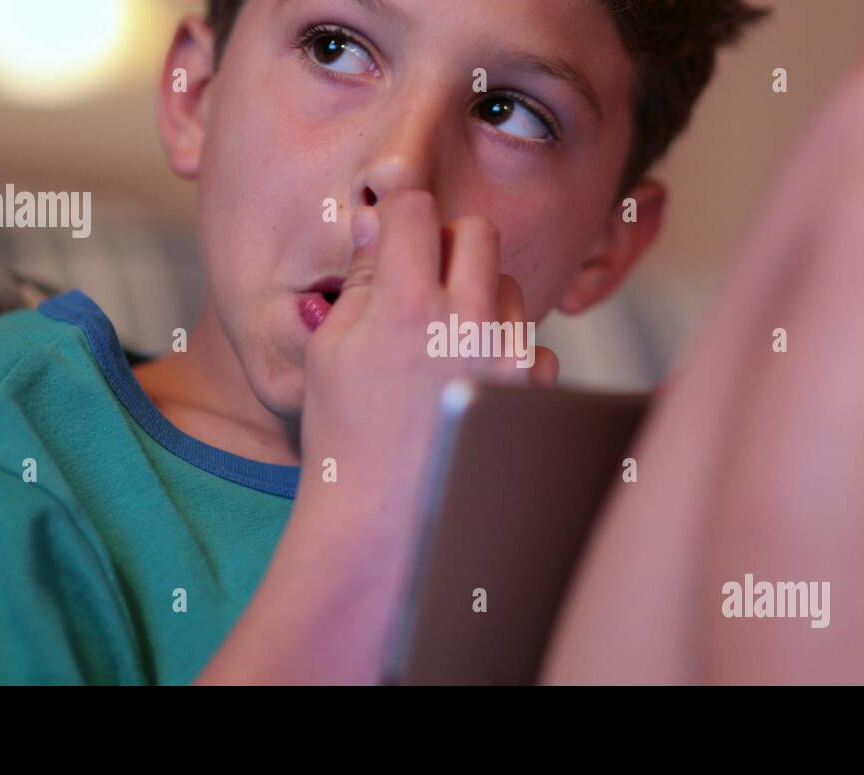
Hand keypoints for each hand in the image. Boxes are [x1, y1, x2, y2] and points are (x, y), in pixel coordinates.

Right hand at [299, 189, 557, 501]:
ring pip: (508, 285)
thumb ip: (361, 278)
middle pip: (477, 231)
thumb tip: (377, 218)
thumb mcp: (331, 349)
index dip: (397, 215)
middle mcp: (466, 322)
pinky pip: (530, 341)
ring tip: (442, 345)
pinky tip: (469, 381)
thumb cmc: (344, 434)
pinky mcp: (532, 390)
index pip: (415, 208)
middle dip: (447, 243)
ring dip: (478, 298)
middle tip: (421, 281)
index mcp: (406, 305)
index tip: (390, 237)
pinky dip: (504, 351)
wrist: (384, 517)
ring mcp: (507, 357)